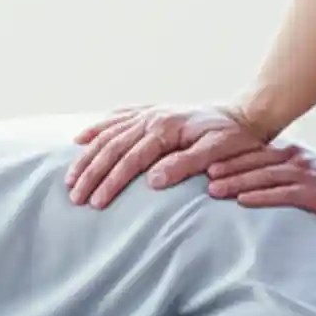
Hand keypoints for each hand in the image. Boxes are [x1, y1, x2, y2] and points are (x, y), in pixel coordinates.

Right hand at [65, 104, 267, 208]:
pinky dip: (98, 128)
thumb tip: (153, 181)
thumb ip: (185, 164)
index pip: (130, 159)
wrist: (245, 114)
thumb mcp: (217, 152)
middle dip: (90, 173)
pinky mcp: (151, 113)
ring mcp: (150, 113)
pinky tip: (81, 138)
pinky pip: (117, 118)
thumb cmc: (234, 138)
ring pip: (108, 134)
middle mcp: (152, 117)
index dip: (111, 182)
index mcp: (166, 128)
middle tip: (74, 197)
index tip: (95, 203)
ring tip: (70, 178)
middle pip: (112, 147)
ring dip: (87, 156)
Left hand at [206, 142, 315, 231]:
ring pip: (265, 176)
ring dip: (238, 183)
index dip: (229, 159)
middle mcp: (295, 159)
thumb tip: (233, 182)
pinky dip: (262, 197)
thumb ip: (272, 173)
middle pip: (254, 163)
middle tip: (204, 180)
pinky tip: (244, 201)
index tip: (206, 166)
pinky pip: (284, 194)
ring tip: (215, 190)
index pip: (253, 153)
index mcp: (287, 151)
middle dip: (228, 171)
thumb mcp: (295, 170)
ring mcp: (306, 175)